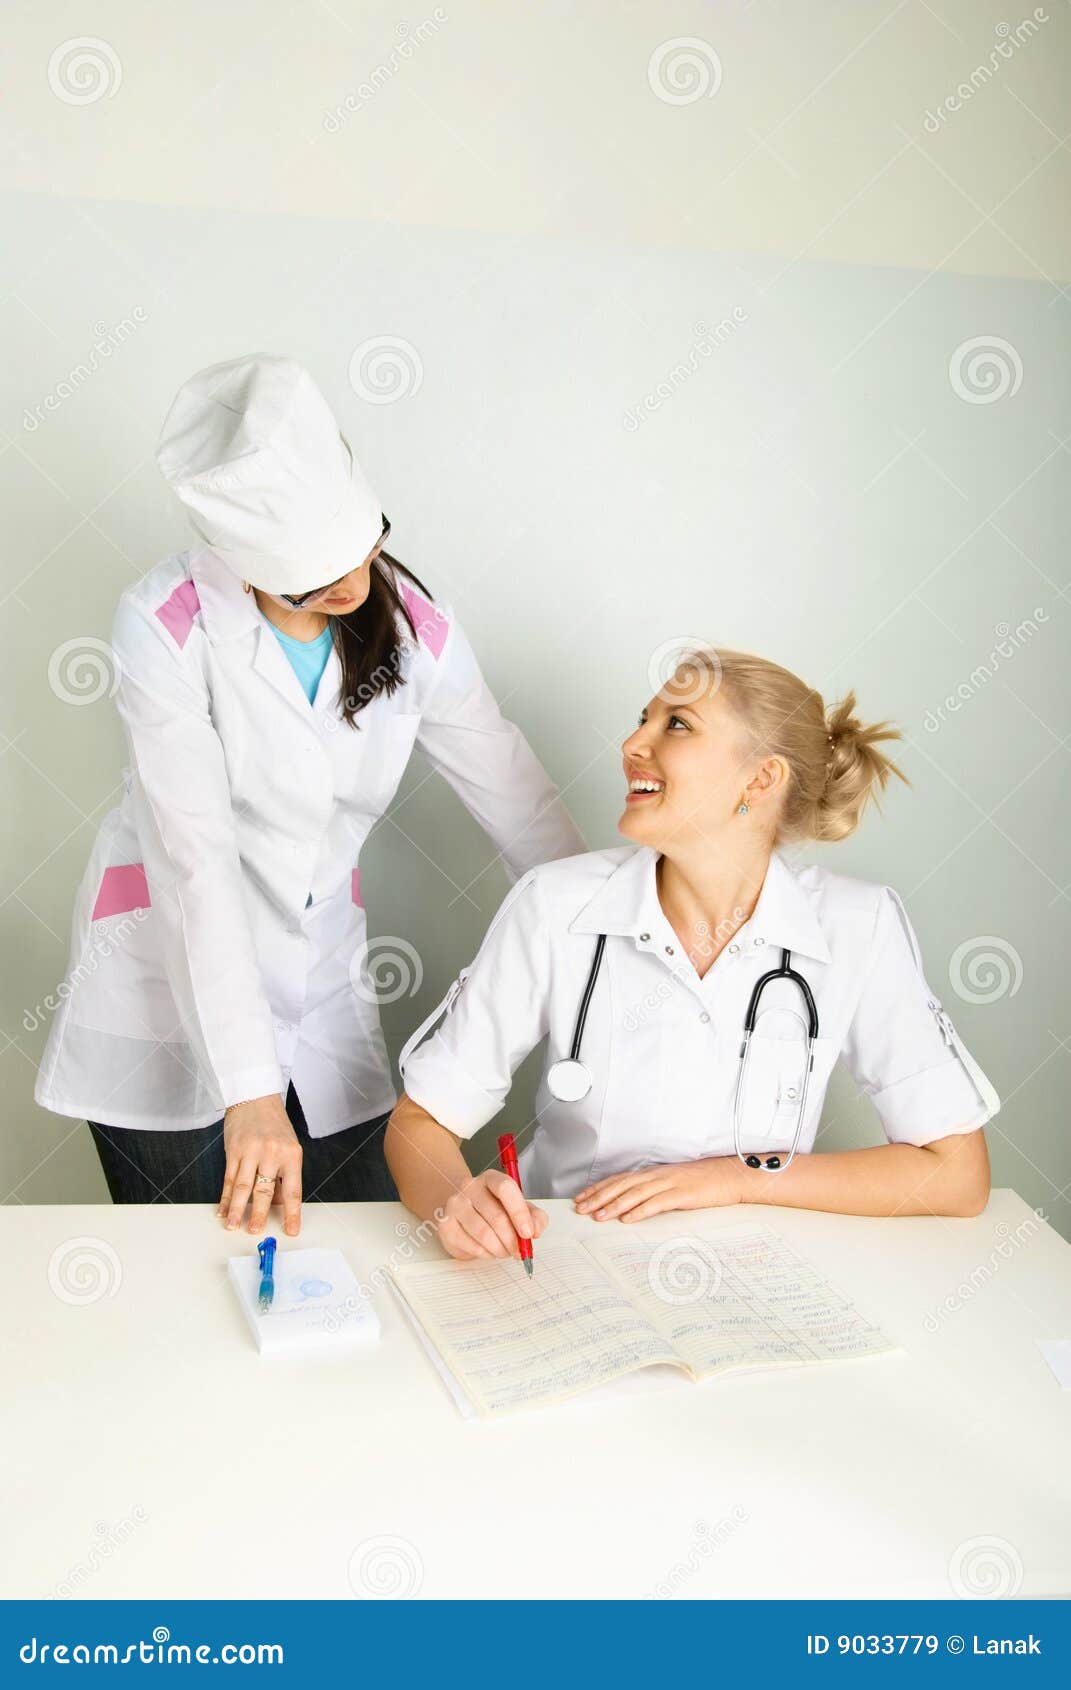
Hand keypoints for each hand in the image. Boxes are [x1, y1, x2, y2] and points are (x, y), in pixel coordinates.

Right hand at [219, 1095, 301, 1236]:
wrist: (255, 1097)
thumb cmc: (274, 1124)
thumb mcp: (289, 1147)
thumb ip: (284, 1176)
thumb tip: (279, 1205)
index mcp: (291, 1155)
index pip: (293, 1191)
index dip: (292, 1213)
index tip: (291, 1230)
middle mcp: (272, 1154)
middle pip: (264, 1190)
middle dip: (259, 1214)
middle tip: (255, 1231)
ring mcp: (251, 1152)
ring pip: (242, 1187)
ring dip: (237, 1209)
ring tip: (233, 1226)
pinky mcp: (233, 1150)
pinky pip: (228, 1178)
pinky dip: (225, 1197)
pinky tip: (223, 1210)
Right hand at [437, 1170, 549, 1261]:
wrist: (463, 1211)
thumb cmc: (494, 1209)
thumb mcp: (519, 1208)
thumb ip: (535, 1217)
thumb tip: (535, 1230)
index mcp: (491, 1178)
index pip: (505, 1188)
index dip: (519, 1213)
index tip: (528, 1233)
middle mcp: (470, 1187)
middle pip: (496, 1216)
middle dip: (512, 1240)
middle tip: (518, 1251)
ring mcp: (455, 1205)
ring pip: (483, 1233)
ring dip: (499, 1249)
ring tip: (504, 1251)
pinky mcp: (445, 1224)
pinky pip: (470, 1245)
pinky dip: (485, 1253)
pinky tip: (488, 1251)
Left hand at [574, 1157, 744, 1222]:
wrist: (733, 1176)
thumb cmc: (706, 1182)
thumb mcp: (675, 1183)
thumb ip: (656, 1190)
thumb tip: (636, 1203)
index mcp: (655, 1173)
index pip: (620, 1180)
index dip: (599, 1188)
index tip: (581, 1198)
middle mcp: (658, 1175)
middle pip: (622, 1186)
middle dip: (599, 1197)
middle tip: (580, 1209)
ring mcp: (670, 1184)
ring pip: (636, 1194)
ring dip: (614, 1205)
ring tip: (598, 1216)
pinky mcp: (684, 1194)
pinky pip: (658, 1203)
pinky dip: (641, 1211)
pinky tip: (628, 1219)